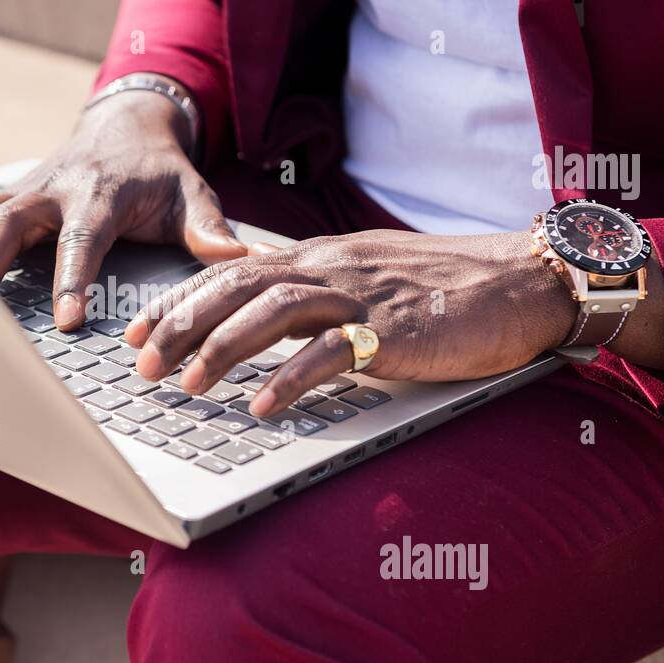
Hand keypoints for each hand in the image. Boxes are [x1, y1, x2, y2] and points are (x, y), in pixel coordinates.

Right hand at [0, 87, 248, 330]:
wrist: (127, 126)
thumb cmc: (161, 173)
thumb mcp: (193, 194)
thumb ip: (210, 229)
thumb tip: (238, 259)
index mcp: (101, 194)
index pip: (82, 239)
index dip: (72, 279)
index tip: (68, 320)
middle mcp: (55, 190)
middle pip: (8, 223)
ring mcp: (27, 191)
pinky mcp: (10, 197)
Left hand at [124, 230, 580, 417]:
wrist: (524, 279)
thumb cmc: (447, 287)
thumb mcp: (367, 278)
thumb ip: (318, 294)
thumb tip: (269, 319)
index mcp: (321, 257)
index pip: (233, 272)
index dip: (179, 300)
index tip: (138, 329)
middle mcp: (332, 268)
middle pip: (238, 288)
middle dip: (182, 325)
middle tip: (142, 363)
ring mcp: (363, 296)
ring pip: (275, 312)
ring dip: (225, 349)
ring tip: (190, 384)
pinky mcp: (396, 330)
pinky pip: (334, 353)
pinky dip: (293, 378)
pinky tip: (264, 405)